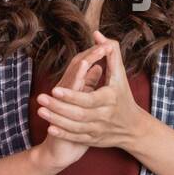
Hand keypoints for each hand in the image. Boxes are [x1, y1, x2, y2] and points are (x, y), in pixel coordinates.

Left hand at [36, 30, 150, 152]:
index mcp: (109, 99)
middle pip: (78, 114)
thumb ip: (110, 53)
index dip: (71, 95)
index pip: (88, 99)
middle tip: (40, 99)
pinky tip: (50, 127)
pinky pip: (76, 138)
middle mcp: (104, 116)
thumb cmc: (123, 96)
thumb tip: (97, 35)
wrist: (132, 128)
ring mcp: (98, 129)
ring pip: (75, 127)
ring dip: (56, 120)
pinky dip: (63, 133)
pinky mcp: (93, 139)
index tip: (54, 89)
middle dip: (58, 107)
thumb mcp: (120, 74)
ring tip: (40, 111)